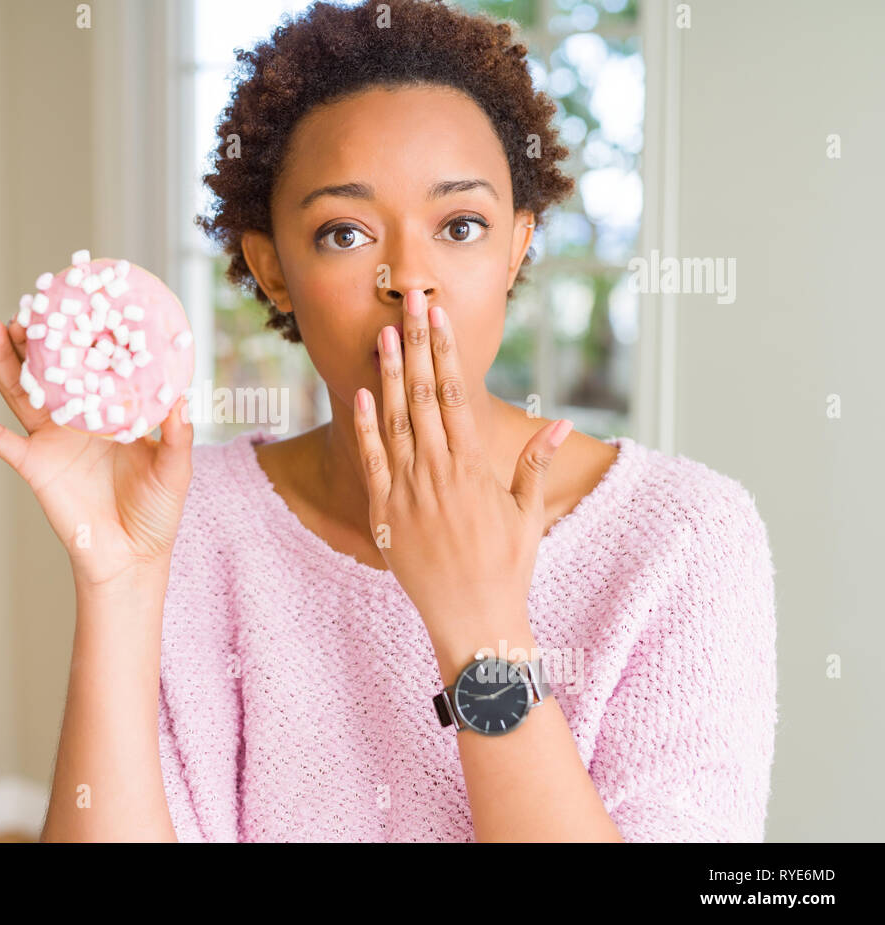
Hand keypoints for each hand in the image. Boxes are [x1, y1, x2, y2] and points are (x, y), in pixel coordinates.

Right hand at [0, 318, 193, 587]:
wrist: (130, 559)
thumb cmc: (156, 514)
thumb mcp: (175, 469)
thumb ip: (177, 435)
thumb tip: (180, 398)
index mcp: (112, 413)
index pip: (96, 366)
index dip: (88, 336)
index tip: (83, 300)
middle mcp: (78, 420)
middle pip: (52, 370)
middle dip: (41, 337)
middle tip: (33, 302)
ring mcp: (51, 440)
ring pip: (21, 391)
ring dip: (6, 359)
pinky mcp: (32, 463)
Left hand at [351, 290, 572, 642]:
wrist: (472, 621)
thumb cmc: (507, 569)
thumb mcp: (529, 516)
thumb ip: (535, 465)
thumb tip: (563, 423)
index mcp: (472, 469)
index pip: (454, 396)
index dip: (443, 352)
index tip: (438, 317)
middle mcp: (437, 473)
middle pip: (420, 395)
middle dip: (414, 345)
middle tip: (408, 303)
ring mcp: (407, 492)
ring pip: (393, 421)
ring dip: (387, 375)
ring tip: (384, 333)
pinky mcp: (384, 514)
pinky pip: (372, 462)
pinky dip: (365, 426)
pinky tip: (361, 393)